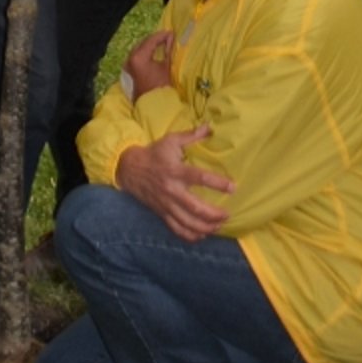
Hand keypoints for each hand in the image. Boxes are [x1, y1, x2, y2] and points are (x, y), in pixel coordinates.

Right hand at [113, 125, 236, 242]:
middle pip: (195, 208)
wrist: (128, 168)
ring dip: (206, 227)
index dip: (218, 183)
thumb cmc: (154, 153)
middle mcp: (172, 190)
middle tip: (227, 215)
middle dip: (214, 215)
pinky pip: (176, 229)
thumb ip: (191, 135)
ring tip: (219, 226)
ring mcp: (166, 204)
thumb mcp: (171, 140)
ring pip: (187, 222)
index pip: (200, 178)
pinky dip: (190, 236)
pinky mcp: (161, 213)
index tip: (233, 187)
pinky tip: (202, 234)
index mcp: (176, 171)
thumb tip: (210, 127)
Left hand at [123, 28, 174, 98]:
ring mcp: (128, 64)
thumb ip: (168, 50)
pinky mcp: (129, 69)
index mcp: (139, 57)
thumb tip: (171, 37)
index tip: (171, 32)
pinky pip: (136, 55)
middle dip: (154, 39)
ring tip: (162, 42)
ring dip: (149, 45)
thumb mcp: (166, 67)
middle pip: (142, 43)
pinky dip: (144, 51)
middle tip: (167, 37)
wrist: (151, 105)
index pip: (150, 41)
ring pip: (138, 48)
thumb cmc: (161, 87)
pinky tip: (154, 51)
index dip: (161, 35)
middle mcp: (130, 59)